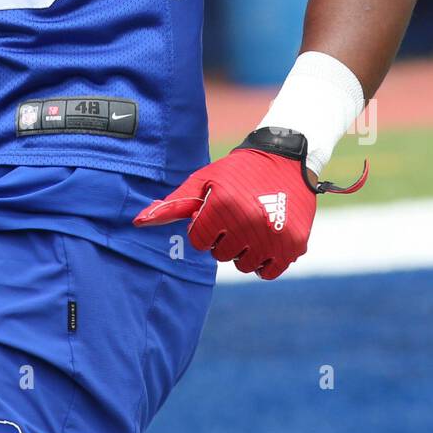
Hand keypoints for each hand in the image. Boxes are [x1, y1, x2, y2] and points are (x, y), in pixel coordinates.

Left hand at [133, 142, 318, 279]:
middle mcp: (249, 222)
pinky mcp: (294, 244)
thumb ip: (173, 205)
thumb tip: (138, 222)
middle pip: (220, 255)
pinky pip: (268, 272)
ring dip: (244, 251)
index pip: (199, 241)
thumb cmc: (236, 172)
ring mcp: (273, 235)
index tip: (216, 212)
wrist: (285, 160)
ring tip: (251, 226)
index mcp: (223, 205)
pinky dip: (265, 261)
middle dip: (224, 239)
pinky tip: (265, 239)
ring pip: (244, 266)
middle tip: (236, 217)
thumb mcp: (203, 181)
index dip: (205, 227)